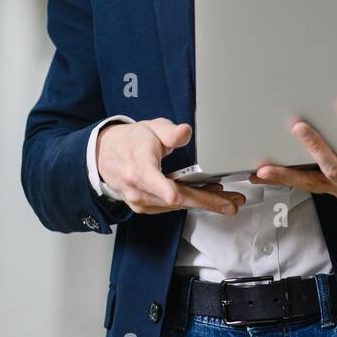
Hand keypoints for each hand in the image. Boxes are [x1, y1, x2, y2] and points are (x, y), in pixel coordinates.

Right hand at [97, 118, 245, 216]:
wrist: (105, 156)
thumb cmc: (130, 141)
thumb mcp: (150, 128)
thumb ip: (170, 132)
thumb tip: (185, 132)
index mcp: (139, 167)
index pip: (153, 181)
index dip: (165, 190)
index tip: (174, 195)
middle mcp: (138, 189)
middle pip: (176, 199)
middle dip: (207, 202)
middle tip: (231, 204)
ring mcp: (141, 201)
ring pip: (177, 205)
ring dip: (203, 202)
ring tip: (227, 199)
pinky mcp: (144, 207)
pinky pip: (171, 207)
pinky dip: (190, 202)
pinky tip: (206, 196)